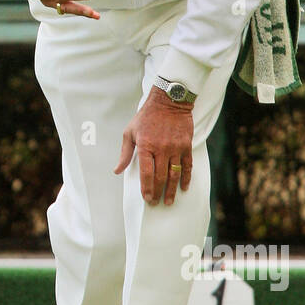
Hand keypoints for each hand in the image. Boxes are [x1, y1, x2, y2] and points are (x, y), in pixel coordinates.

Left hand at [114, 86, 193, 204]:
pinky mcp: (186, 145)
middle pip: (160, 177)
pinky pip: (187, 166)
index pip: (146, 173)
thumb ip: (125, 153)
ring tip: (168, 201)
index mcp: (145, 146)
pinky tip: (183, 188)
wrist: (168, 101)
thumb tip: (117, 171)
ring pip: (174, 174)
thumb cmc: (146, 117)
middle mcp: (161, 148)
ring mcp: (175, 147)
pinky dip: (186, 178)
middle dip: (157, 193)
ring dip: (171, 190)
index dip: (146, 189)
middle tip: (155, 203)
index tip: (146, 199)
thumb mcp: (130, 132)